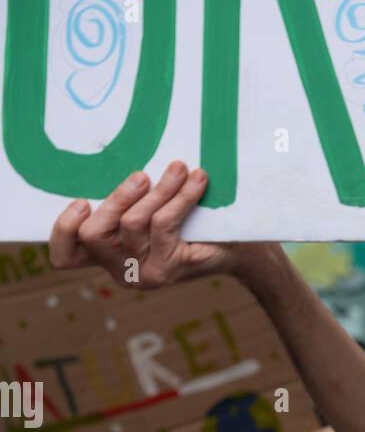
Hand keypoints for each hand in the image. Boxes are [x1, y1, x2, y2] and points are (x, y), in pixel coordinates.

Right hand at [49, 161, 237, 287]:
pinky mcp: (167, 271)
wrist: (234, 249)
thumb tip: (122, 157)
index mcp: (105, 254)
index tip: (81, 201)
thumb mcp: (152, 207)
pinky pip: (164, 224)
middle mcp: (119, 269)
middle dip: (116, 197)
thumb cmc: (189, 222)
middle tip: (142, 176)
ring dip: (158, 190)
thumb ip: (130, 196)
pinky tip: (196, 180)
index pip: (66, 256)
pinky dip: (180, 196)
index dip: (63, 231)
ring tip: (178, 168)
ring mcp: (141, 274)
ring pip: (133, 223)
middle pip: (93, 234)